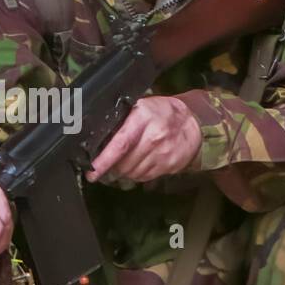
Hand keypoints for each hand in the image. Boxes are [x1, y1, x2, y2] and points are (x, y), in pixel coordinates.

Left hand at [86, 95, 202, 183]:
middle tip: (107, 164)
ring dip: (124, 171)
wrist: (193, 123)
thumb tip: (98, 139)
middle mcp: (153, 137)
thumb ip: (123, 121)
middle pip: (124, 163)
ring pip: (133, 173)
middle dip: (111, 167)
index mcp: (143, 118)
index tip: (92, 172)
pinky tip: (140, 163)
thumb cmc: (161, 113)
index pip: (120, 144)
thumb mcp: (141, 107)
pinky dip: (138, 173)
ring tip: (126, 161)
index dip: (104, 161)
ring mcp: (163, 153)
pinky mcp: (169, 166)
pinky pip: (145, 177)